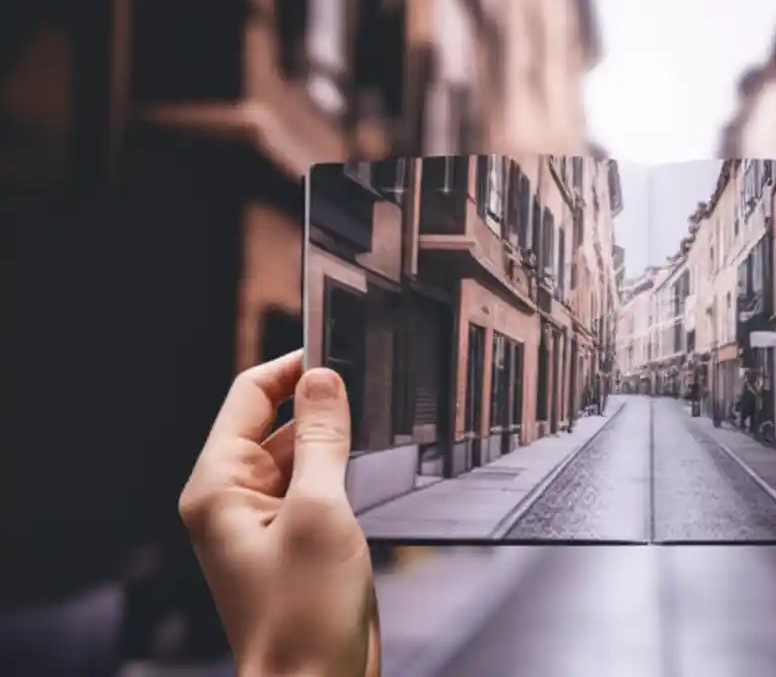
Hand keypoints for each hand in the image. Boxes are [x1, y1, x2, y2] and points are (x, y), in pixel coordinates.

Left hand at [179, 352, 378, 675]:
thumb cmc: (302, 618)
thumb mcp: (319, 510)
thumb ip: (320, 439)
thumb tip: (322, 381)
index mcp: (218, 487)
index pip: (248, 396)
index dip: (289, 366)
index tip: (331, 344)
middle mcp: (233, 501)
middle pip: (272, 423)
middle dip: (316, 402)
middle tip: (366, 383)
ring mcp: (263, 522)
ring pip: (297, 455)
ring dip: (330, 439)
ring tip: (371, 427)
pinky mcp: (293, 541)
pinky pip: (313, 487)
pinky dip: (339, 471)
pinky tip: (367, 467)